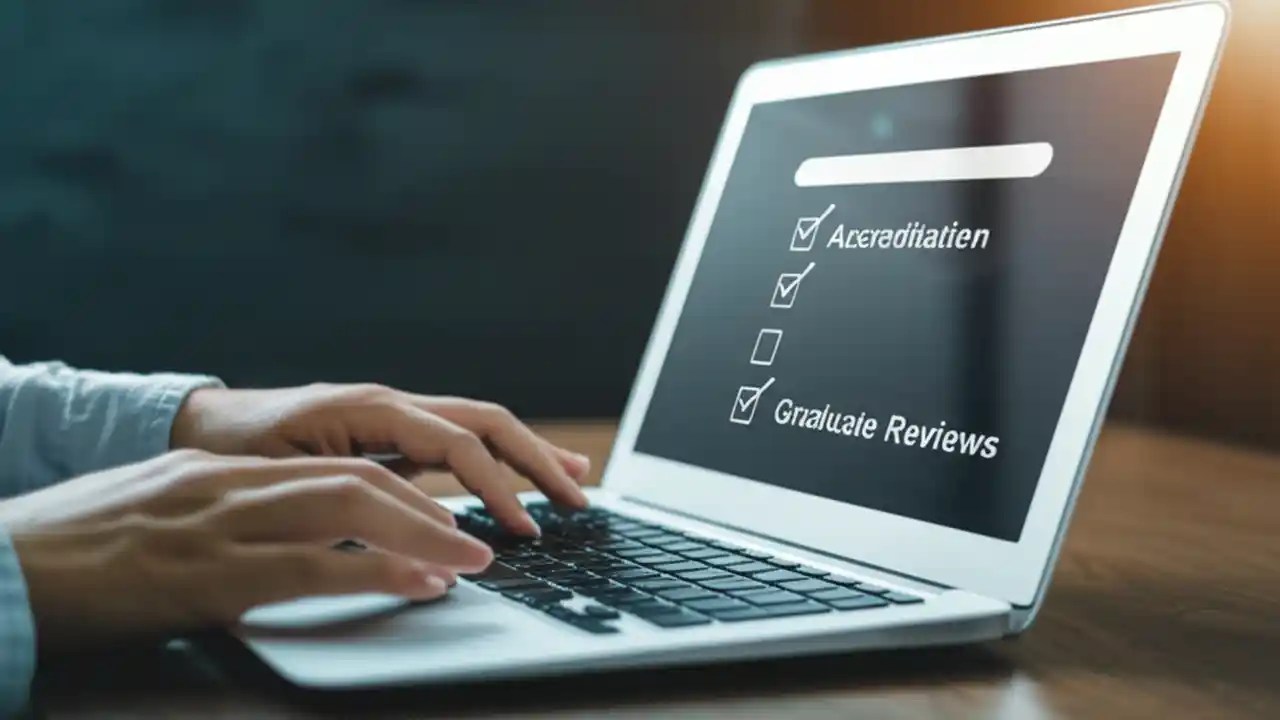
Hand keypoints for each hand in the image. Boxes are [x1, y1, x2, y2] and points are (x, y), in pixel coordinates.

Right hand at [0, 450, 492, 649]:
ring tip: (471, 559)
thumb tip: (284, 538)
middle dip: (429, 506)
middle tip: (480, 536)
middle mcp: (229, 488)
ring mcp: (220, 527)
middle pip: (355, 479)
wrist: (1, 570)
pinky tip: (418, 585)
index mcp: (221, 474)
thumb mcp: (159, 514)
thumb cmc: (75, 551)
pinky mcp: (207, 577)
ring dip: (422, 534)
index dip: (399, 490)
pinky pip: (311, 568)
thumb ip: (223, 515)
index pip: (333, 467)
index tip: (443, 513)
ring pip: (347, 510)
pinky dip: (376, 573)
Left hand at [170, 384, 590, 535]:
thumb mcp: (288, 478)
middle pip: (486, 421)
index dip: (496, 486)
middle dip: (536, 459)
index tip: (522, 530)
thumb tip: (419, 529)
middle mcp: (394, 401)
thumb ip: (354, 495)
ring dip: (529, 452)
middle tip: (577, 499)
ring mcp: (398, 411)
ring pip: (481, 424)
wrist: (208, 424)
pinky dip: (498, 456)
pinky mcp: (396, 429)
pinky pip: (460, 438)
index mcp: (372, 407)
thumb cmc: (239, 451)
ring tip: (573, 479)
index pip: (457, 443)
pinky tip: (522, 475)